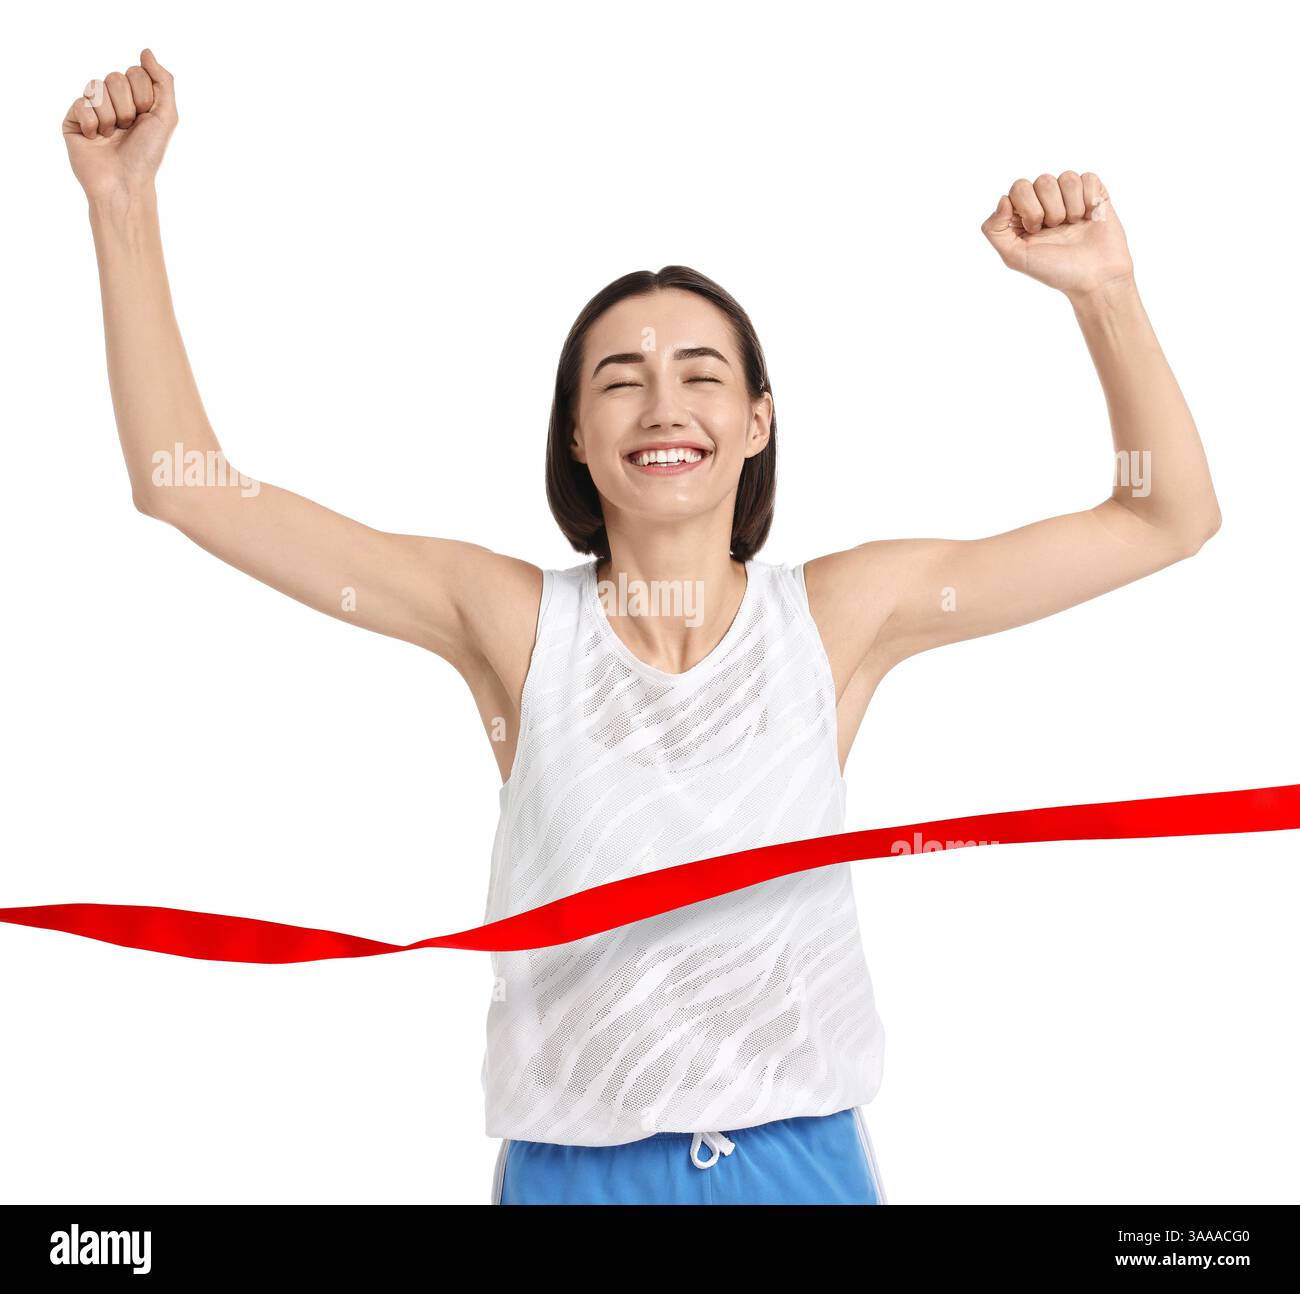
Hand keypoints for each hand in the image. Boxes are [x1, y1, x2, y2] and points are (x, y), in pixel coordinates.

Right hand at [62, 48, 177, 202]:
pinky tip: (94, 138)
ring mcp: (91, 110)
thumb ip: (163, 81)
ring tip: (112, 136)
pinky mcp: (73, 120)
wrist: (125, 182)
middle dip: (127, 106)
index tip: (146, 118)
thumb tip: (146, 52)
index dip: (143, 96)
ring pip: (96, 88)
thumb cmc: (147, 154)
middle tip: (128, 129)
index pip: (135, 72)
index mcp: (134, 99)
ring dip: (110, 116)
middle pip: (115, 77)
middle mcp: (112, 102)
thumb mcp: (166, 116)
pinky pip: (80, 103)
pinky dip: (91, 123)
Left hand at [981, 172, 1133, 299]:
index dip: (1028, 208)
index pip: (1018, 188)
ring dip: (1070, 208)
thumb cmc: (1056, 270)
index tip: (1035, 230)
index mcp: (1024, 214)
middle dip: (1050, 209)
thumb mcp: (1016, 257)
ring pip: (1066, 178)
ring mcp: (1070, 196)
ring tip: (1073, 226)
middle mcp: (1046, 201)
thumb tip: (1003, 199)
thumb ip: (995, 230)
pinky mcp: (1094, 193)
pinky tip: (1089, 217)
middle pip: (1042, 181)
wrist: (1094, 277)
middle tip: (1055, 229)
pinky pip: (1088, 178)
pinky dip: (1089, 201)